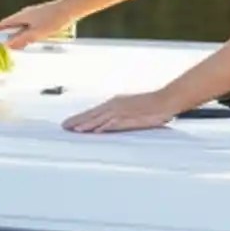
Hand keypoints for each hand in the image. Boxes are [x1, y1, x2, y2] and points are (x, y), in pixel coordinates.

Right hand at [0, 0, 75, 49]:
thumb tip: (7, 45)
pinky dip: (22, 35)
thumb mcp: (37, 33)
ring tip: (7, 45)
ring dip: (12, 36)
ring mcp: (31, 16)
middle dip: (0, 34)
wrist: (70, 9)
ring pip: (18, 28)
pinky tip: (26, 40)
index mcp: (20, 17)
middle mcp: (24, 15)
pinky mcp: (39, 18)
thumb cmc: (53, 20)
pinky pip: (26, 28)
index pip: (1, 25)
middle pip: (8, 27)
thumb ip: (22, 39)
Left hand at [62, 91, 179, 132]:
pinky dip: (106, 126)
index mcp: (114, 103)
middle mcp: (115, 105)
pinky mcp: (131, 116)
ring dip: (88, 124)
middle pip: (92, 114)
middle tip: (64, 127)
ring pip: (101, 118)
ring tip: (76, 130)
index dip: (79, 118)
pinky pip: (116, 122)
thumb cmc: (149, 105)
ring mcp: (123, 110)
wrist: (165, 100)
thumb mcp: (130, 110)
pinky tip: (98, 130)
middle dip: (77, 121)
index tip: (67, 123)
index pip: (93, 112)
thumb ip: (118, 118)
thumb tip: (104, 126)